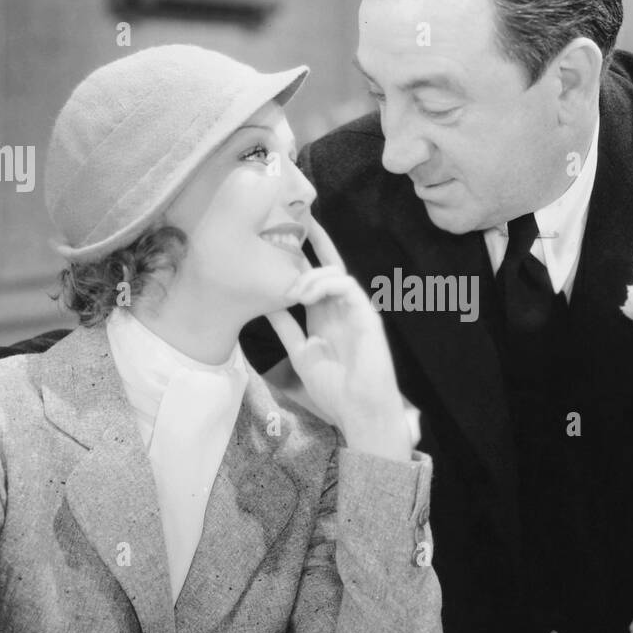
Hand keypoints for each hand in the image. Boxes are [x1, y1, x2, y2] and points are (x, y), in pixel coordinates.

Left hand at [265, 219, 410, 460]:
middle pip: (329, 265)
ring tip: (293, 291)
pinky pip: (347, 285)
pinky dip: (326, 284)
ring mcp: (356, 310)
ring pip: (336, 271)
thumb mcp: (301, 353)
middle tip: (297, 221)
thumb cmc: (335, 390)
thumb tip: (266, 306)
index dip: (304, 254)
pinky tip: (307, 296)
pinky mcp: (367, 315)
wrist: (360, 411)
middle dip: (314, 243)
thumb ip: (287, 328)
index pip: (314, 276)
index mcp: (325, 316)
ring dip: (311, 275)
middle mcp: (341, 308)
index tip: (288, 232)